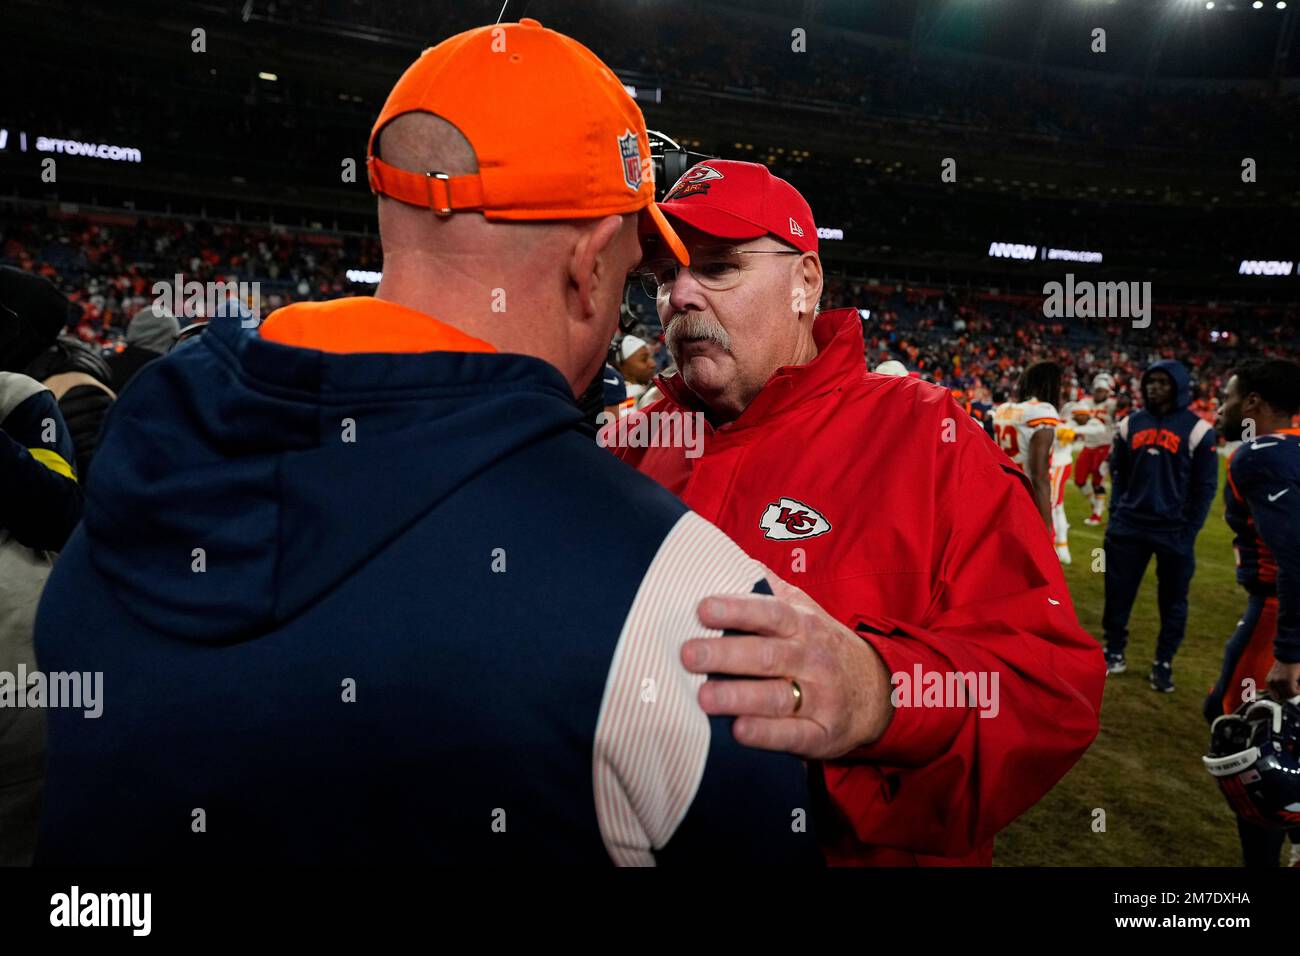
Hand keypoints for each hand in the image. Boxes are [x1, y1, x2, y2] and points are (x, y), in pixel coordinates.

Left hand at [682, 576, 892, 759]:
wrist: (877, 691)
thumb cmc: (821, 645)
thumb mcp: (804, 610)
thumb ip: (767, 587)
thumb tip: (724, 556)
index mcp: (803, 624)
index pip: (769, 613)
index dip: (737, 610)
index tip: (703, 608)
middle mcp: (812, 658)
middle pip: (767, 655)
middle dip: (726, 654)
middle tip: (687, 654)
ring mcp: (820, 697)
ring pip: (777, 696)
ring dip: (739, 697)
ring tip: (703, 697)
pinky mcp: (822, 733)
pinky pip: (793, 735)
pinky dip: (766, 734)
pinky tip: (738, 731)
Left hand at [1266, 659, 1299, 701]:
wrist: (1290, 653)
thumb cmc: (1288, 664)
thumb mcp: (1280, 676)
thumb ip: (1280, 687)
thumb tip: (1284, 698)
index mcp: (1269, 682)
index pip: (1275, 697)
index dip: (1284, 697)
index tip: (1290, 694)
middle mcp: (1271, 682)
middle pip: (1282, 698)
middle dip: (1290, 695)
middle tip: (1295, 687)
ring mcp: (1279, 682)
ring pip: (1288, 696)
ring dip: (1295, 693)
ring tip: (1297, 684)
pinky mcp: (1287, 680)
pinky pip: (1293, 693)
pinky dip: (1299, 691)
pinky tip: (1299, 683)